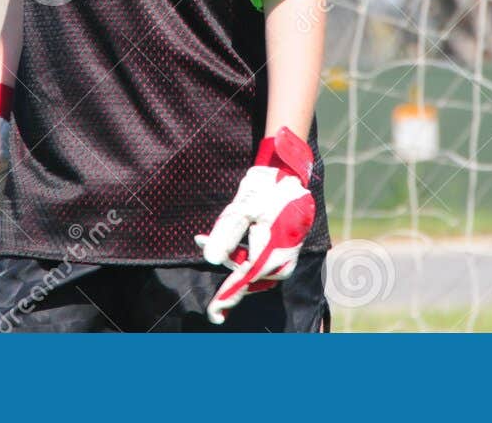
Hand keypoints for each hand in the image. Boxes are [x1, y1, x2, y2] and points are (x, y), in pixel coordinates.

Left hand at [193, 126, 315, 323]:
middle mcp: (281, 263)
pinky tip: (221, 240)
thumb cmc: (268, 191)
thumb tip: (210, 260)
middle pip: (245, 277)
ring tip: (205, 237)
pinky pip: (256, 265)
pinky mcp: (280, 257)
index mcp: (274, 252)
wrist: (290, 177)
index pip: (245, 281)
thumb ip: (227, 233)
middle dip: (224, 263)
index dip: (227, 297)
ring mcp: (283, 262)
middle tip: (201, 240)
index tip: (213, 314)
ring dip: (229, 258)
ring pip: (249, 271)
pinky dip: (238, 256)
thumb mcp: (244, 208)